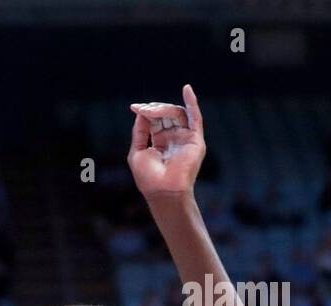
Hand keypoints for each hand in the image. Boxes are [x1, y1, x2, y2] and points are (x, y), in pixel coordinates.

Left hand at [127, 84, 205, 199]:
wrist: (163, 190)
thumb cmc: (148, 177)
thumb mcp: (138, 151)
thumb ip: (140, 131)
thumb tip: (140, 112)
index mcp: (160, 142)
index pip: (154, 121)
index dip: (146, 113)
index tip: (135, 107)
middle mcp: (174, 138)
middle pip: (166, 115)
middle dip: (154, 109)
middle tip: (143, 109)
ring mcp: (185, 138)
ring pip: (177, 114)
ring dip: (164, 109)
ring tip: (152, 110)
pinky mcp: (195, 139)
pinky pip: (195, 118)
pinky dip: (192, 103)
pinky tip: (187, 89)